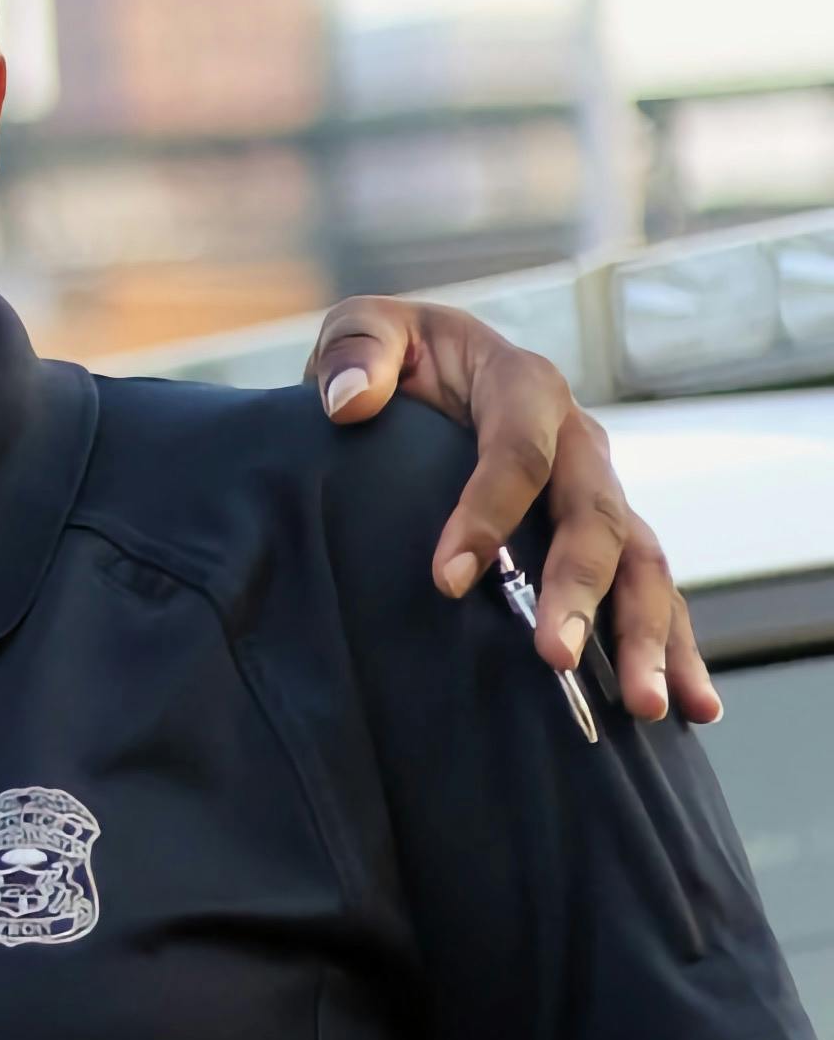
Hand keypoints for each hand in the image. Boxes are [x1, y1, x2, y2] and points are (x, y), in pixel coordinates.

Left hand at [308, 295, 716, 730]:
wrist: (431, 376)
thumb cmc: (395, 360)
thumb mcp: (367, 331)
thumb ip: (359, 350)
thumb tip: (349, 401)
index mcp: (524, 386)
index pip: (519, 450)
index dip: (488, 510)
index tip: (448, 579)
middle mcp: (579, 441)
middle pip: (596, 517)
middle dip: (580, 590)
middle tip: (555, 658)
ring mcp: (600, 493)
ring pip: (640, 564)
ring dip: (647, 636)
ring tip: (644, 706)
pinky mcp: (604, 539)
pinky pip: (648, 593)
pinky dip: (674, 648)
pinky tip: (689, 708)